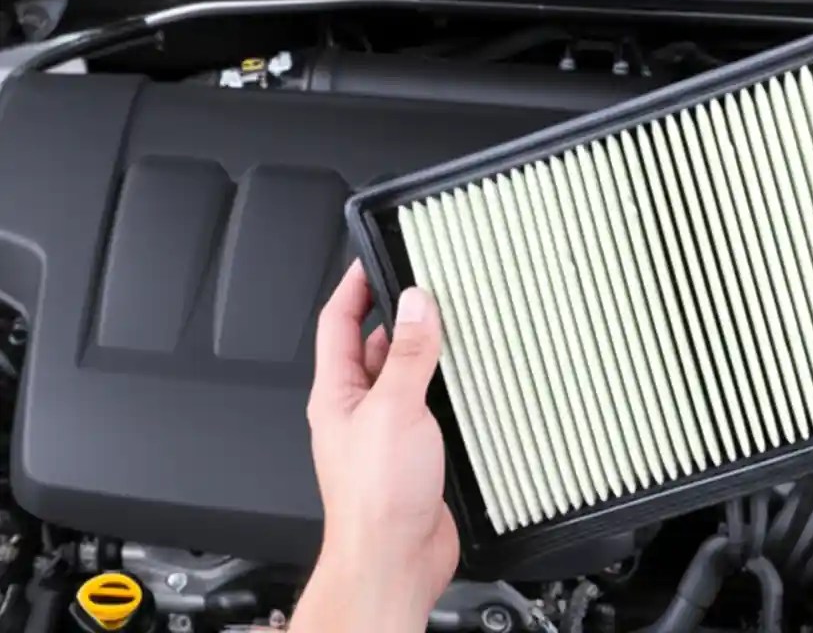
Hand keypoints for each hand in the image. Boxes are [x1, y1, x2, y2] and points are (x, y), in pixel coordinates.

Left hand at [292, 261, 458, 632]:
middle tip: (429, 286)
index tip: (374, 256)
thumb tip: (417, 304)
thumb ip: (409, 354)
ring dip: (428, 353)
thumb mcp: (394, 409)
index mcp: (337, 393)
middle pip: (375, 346)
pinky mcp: (416, 452)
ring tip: (455, 325)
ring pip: (407, 376)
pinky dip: (449, 389)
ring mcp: (388, 431)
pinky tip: (470, 382)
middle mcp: (358, 409)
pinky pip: (431, 407)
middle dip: (400, 314)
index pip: (338, 323)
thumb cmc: (375, 498)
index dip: (355, 286)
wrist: (394, 559)